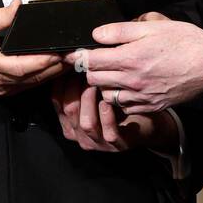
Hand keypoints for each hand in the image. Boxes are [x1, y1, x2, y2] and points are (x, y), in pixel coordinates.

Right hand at [0, 0, 64, 95]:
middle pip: (31, 77)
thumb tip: (19, 7)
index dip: (41, 61)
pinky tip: (56, 67)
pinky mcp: (3, 89)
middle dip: (55, 66)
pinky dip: (43, 76)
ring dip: (53, 72)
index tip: (58, 52)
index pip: (20, 66)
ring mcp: (0, 87)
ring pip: (32, 83)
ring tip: (71, 59)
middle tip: (74, 53)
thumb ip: (0, 15)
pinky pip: (27, 85)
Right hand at [50, 73, 177, 153]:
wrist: (145, 124)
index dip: (62, 82)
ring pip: (86, 122)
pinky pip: (108, 132)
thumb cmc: (118, 106)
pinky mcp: (116, 145)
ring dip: (90, 100)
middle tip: (84, 70)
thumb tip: (73, 58)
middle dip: (75, 87)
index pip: (57, 101)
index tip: (70, 65)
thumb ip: (81, 83)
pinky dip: (107, 116)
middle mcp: (80, 134)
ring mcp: (98, 142)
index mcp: (70, 122)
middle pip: (69, 110)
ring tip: (96, 84)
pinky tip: (108, 101)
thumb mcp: (95, 95)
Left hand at [65, 19, 202, 112]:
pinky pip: (124, 106)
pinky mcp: (150, 106)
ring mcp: (140, 96)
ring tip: (110, 73)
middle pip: (94, 79)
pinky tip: (126, 86)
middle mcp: (132, 81)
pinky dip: (119, 98)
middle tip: (94, 60)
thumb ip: (120, 30)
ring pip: (106, 95)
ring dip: (103, 84)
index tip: (75, 53)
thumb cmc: (184, 41)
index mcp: (130, 58)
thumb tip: (97, 34)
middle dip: (90, 69)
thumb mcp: (153, 26)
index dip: (80, 56)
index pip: (91, 61)